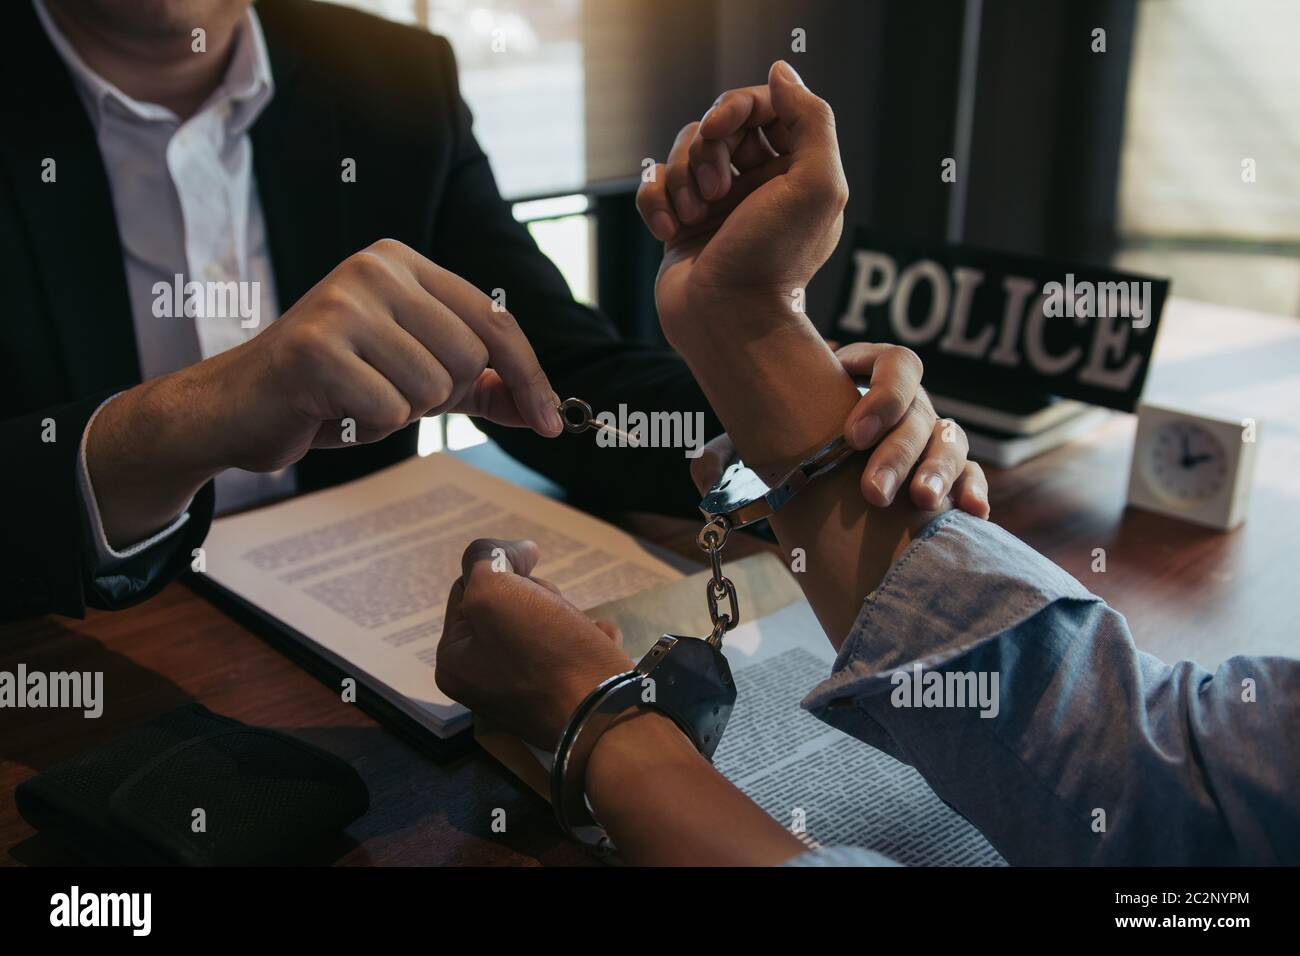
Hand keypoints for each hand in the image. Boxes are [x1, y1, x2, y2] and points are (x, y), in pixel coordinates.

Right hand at [179, 238, 562, 474]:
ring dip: (400, 412)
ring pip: (433, 389)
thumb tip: (543, 407)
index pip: (495, 320)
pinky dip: (369, 427)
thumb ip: (480, 386)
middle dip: (440, 396)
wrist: (238, 406)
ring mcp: (342, 303)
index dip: (529, 376)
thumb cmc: (332, 388)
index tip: (553, 423)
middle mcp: (374, 269)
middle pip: (470, 359)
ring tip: (355, 396)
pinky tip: (332, 409)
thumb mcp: (416, 377)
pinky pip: (390, 412)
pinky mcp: (315, 348)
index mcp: (402, 263)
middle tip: (385, 389)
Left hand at [435, 538, 632, 749]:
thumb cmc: (545, 654)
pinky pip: (572, 649)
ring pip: (543, 623)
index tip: (529, 587)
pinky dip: (588, 639)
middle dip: (538, 598)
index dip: (502, 573)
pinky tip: (599, 644)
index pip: (467, 587)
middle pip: (507, 606)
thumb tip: (512, 552)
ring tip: (582, 633)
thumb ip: (484, 559)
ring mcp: (525, 692)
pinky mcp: (563, 697)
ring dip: (567, 616)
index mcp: (454, 662)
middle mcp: (483, 681)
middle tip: (556, 615)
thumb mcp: (495, 592)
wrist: (607, 714)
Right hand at [635, 60, 847, 347]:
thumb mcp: (818, 185)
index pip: (764, 106)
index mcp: (794, 169)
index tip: (723, 126)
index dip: (738, 105)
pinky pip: (654, 185)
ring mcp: (716, 203)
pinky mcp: (680, 222)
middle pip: (718, 124)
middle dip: (707, 148)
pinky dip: (656, 203)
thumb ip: (812, 120)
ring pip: (682, 151)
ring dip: (682, 179)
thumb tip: (780, 72)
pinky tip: (671, 232)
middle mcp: (756, 182)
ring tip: (697, 218)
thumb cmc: (775, 259)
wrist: (727, 320)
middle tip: (716, 190)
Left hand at [689, 343, 989, 517]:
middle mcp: (906, 406)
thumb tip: (703, 469)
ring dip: (939, 472)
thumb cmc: (787, 454)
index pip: (897, 365)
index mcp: (866, 380)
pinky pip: (972, 477)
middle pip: (922, 413)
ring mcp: (930, 440)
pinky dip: (973, 491)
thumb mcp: (756, 449)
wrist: (812, 485)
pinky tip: (969, 513)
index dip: (882, 394)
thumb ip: (731, 454)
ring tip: (919, 504)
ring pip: (952, 442)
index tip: (853, 433)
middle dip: (900, 452)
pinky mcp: (947, 477)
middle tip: (874, 492)